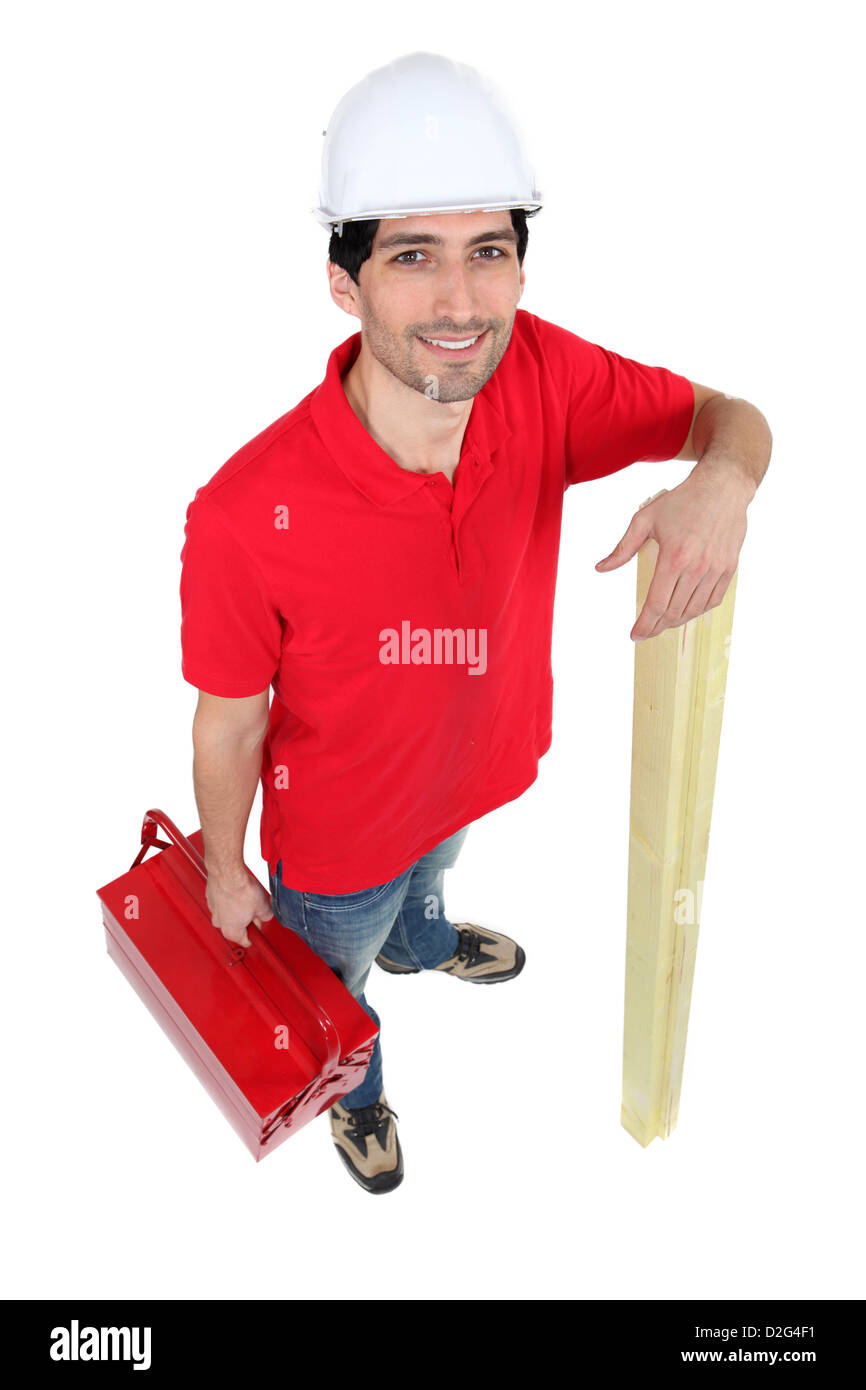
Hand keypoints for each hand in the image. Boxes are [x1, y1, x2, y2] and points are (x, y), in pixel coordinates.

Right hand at [205, 869, 273, 947]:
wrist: (227, 873)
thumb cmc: (241, 890)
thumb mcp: (262, 906)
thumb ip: (266, 916)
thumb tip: (266, 916)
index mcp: (231, 931)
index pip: (245, 941)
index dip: (255, 935)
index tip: (259, 931)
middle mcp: (219, 924)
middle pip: (235, 928)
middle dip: (246, 921)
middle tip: (255, 911)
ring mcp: (213, 910)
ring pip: (227, 915)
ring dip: (236, 910)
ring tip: (246, 899)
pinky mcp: (210, 898)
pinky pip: (221, 903)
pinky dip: (228, 900)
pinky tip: (237, 892)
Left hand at [594, 473, 748, 641]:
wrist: (723, 488)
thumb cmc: (682, 501)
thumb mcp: (645, 518)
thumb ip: (623, 548)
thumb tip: (601, 568)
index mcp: (674, 557)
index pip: (656, 604)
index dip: (644, 624)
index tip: (635, 634)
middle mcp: (697, 568)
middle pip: (674, 612)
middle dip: (657, 627)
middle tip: (646, 630)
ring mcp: (715, 570)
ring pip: (694, 610)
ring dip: (676, 622)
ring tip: (662, 623)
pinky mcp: (728, 568)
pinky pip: (713, 601)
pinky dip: (697, 611)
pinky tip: (685, 611)